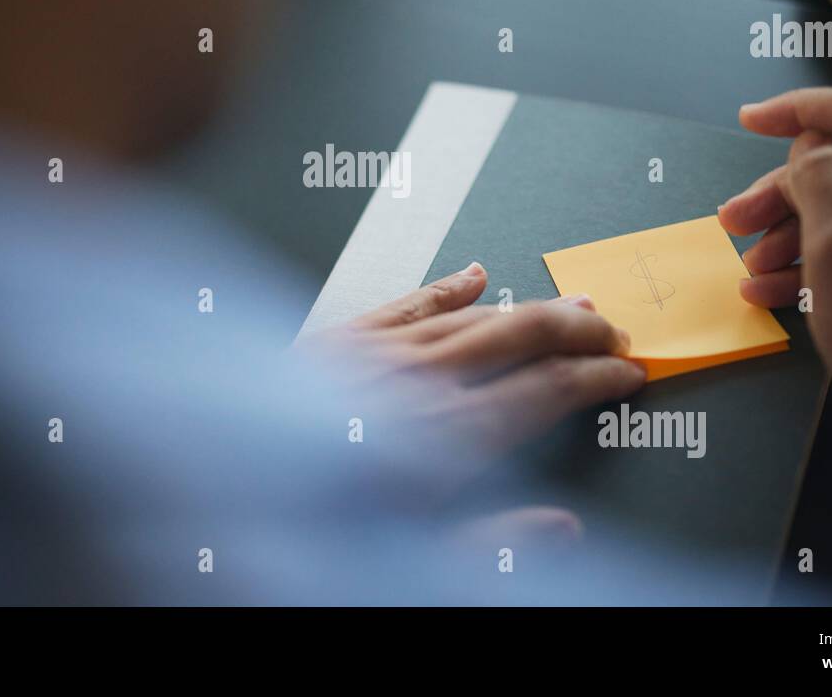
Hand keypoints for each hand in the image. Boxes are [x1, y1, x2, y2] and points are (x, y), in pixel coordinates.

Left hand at [296, 262, 644, 539]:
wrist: (203, 477)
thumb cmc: (303, 525)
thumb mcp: (407, 558)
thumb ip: (491, 543)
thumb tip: (560, 529)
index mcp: (446, 438)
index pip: (548, 391)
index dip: (598, 378)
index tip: (629, 374)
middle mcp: (421, 381)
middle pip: (522, 335)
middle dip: (579, 330)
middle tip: (616, 331)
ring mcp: (379, 351)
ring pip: (475, 314)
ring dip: (530, 306)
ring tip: (571, 303)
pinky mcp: (339, 337)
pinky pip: (409, 301)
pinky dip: (448, 286)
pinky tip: (475, 274)